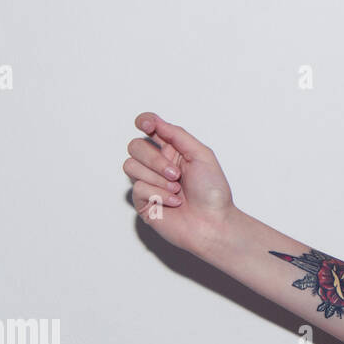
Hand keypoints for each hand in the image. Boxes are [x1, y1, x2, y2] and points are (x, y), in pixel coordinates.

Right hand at [124, 112, 237, 257]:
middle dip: (154, 160)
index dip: (144, 122)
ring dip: (156, 178)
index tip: (149, 126)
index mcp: (174, 150)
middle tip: (176, 174)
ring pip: (130, 165)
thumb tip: (157, 121)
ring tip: (176, 189)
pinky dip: (158, 194)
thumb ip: (178, 135)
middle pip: (135, 146)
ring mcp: (148, 182)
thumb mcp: (202, 155)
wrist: (213, 222)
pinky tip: (174, 202)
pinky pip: (137, 188)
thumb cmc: (212, 192)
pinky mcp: (143, 201)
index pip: (150, 128)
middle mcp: (158, 164)